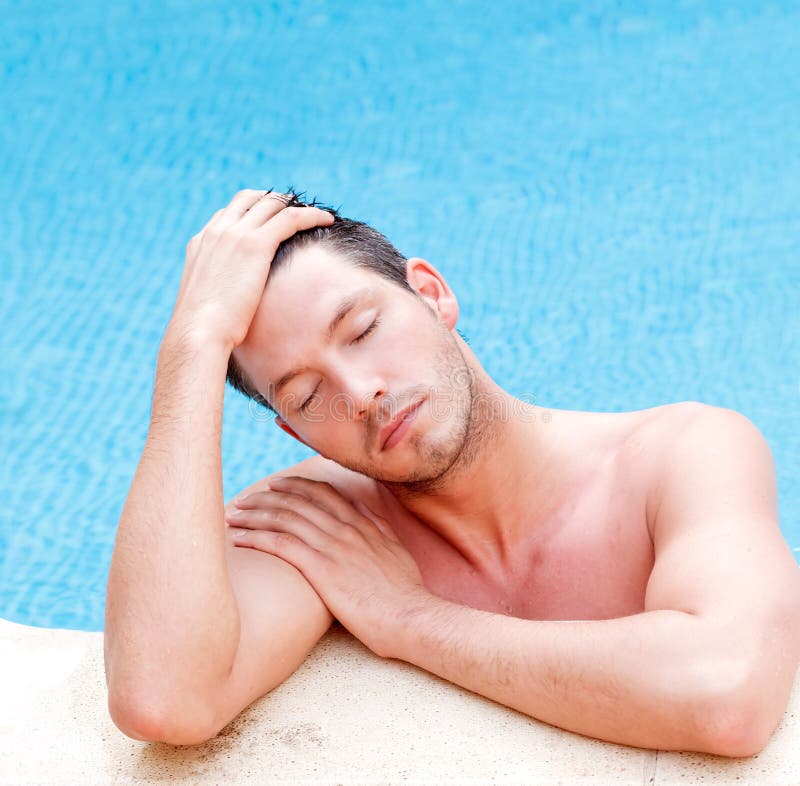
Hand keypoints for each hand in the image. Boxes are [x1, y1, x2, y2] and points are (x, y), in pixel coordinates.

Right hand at [169, 190, 333, 350]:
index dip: (253, 212)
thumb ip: (218, 292)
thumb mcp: (206, 303)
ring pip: (272, 203)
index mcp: (201, 243)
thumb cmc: (203, 330)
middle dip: (275, 200)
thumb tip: (229, 309)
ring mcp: (235, 234)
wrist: (198, 332)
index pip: (228, 214)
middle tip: (298, 210)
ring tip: (317, 214)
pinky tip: (327, 220)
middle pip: (250, 199)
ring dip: (297, 205)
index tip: (272, 220)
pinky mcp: (256, 244)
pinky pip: (291, 217)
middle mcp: (217, 231)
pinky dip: (311, 215)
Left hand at [224, 476, 432, 658]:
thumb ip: (379, 529)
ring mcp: (334, 545)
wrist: (412, 616)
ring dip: (255, 514)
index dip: (297, 486)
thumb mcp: (397, 552)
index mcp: (364, 523)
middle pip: (299, 501)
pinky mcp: (321, 568)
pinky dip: (257, 537)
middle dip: (268, 496)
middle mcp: (347, 528)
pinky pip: (281, 543)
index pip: (324, 493)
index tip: (277, 485)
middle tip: (246, 497)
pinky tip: (239, 538)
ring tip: (234, 514)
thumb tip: (367, 513)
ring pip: (285, 518)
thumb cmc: (405, 594)